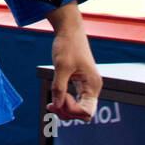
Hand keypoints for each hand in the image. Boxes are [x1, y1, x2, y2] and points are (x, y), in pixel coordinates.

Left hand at [45, 7, 100, 121]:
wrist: (70, 30)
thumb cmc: (68, 45)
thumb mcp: (61, 66)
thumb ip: (59, 88)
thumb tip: (57, 107)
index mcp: (92, 84)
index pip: (86, 111)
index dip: (71, 110)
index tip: (59, 98)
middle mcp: (93, 88)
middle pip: (83, 114)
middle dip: (67, 112)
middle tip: (51, 104)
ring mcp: (87, 86)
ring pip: (79, 109)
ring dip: (65, 110)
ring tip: (51, 104)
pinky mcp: (80, 84)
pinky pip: (75, 101)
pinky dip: (65, 103)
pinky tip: (54, 101)